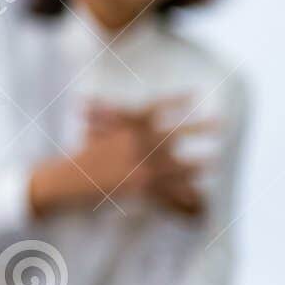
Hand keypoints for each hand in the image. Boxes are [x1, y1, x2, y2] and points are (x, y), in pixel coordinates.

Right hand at [30, 97, 213, 217]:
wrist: (62, 180)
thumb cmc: (75, 158)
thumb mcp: (91, 134)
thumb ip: (106, 121)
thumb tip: (104, 108)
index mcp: (124, 128)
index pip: (154, 109)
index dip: (175, 100)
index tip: (194, 93)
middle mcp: (135, 145)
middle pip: (174, 134)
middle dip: (199, 128)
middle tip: (221, 123)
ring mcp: (138, 166)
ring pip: (176, 163)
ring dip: (197, 162)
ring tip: (215, 159)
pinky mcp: (137, 188)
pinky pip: (165, 190)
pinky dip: (181, 191)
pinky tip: (197, 192)